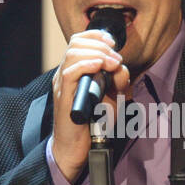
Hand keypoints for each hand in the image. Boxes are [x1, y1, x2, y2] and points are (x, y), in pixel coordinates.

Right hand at [50, 29, 130, 183]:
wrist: (76, 148)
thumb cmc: (92, 123)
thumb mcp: (112, 98)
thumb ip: (118, 81)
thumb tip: (121, 66)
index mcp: (74, 71)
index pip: (79, 41)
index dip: (96, 35)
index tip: (112, 42)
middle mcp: (65, 74)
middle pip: (76, 43)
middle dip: (100, 45)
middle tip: (116, 57)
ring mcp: (63, 85)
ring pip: (73, 54)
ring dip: (97, 54)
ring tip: (111, 63)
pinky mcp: (64, 97)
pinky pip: (70, 73)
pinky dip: (86, 65)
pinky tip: (99, 67)